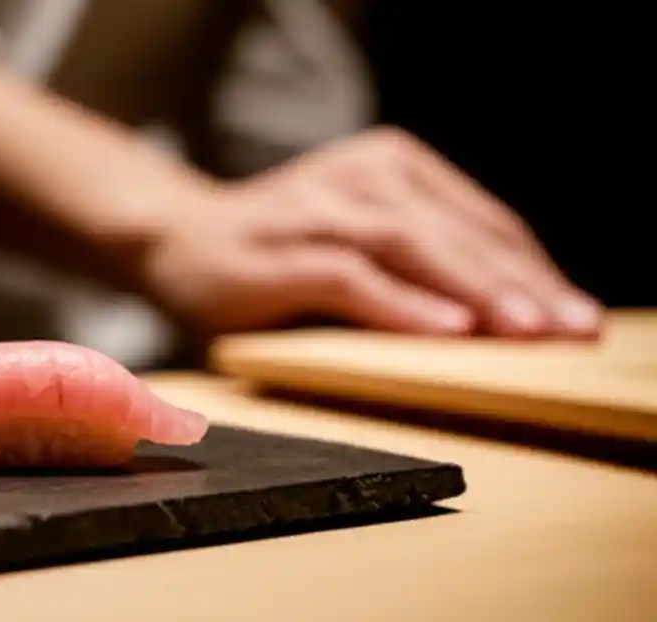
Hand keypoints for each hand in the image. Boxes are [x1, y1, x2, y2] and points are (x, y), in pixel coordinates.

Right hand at [143, 126, 603, 338]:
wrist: (174, 238)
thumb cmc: (276, 251)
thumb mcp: (359, 238)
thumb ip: (418, 261)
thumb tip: (504, 315)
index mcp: (389, 167)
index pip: (481, 220)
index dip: (533, 269)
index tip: (573, 316)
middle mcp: (360, 176)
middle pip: (457, 231)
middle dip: (520, 283)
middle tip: (569, 329)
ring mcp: (317, 210)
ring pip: (412, 246)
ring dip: (474, 289)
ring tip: (523, 330)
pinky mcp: (281, 253)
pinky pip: (352, 278)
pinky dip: (403, 305)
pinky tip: (447, 330)